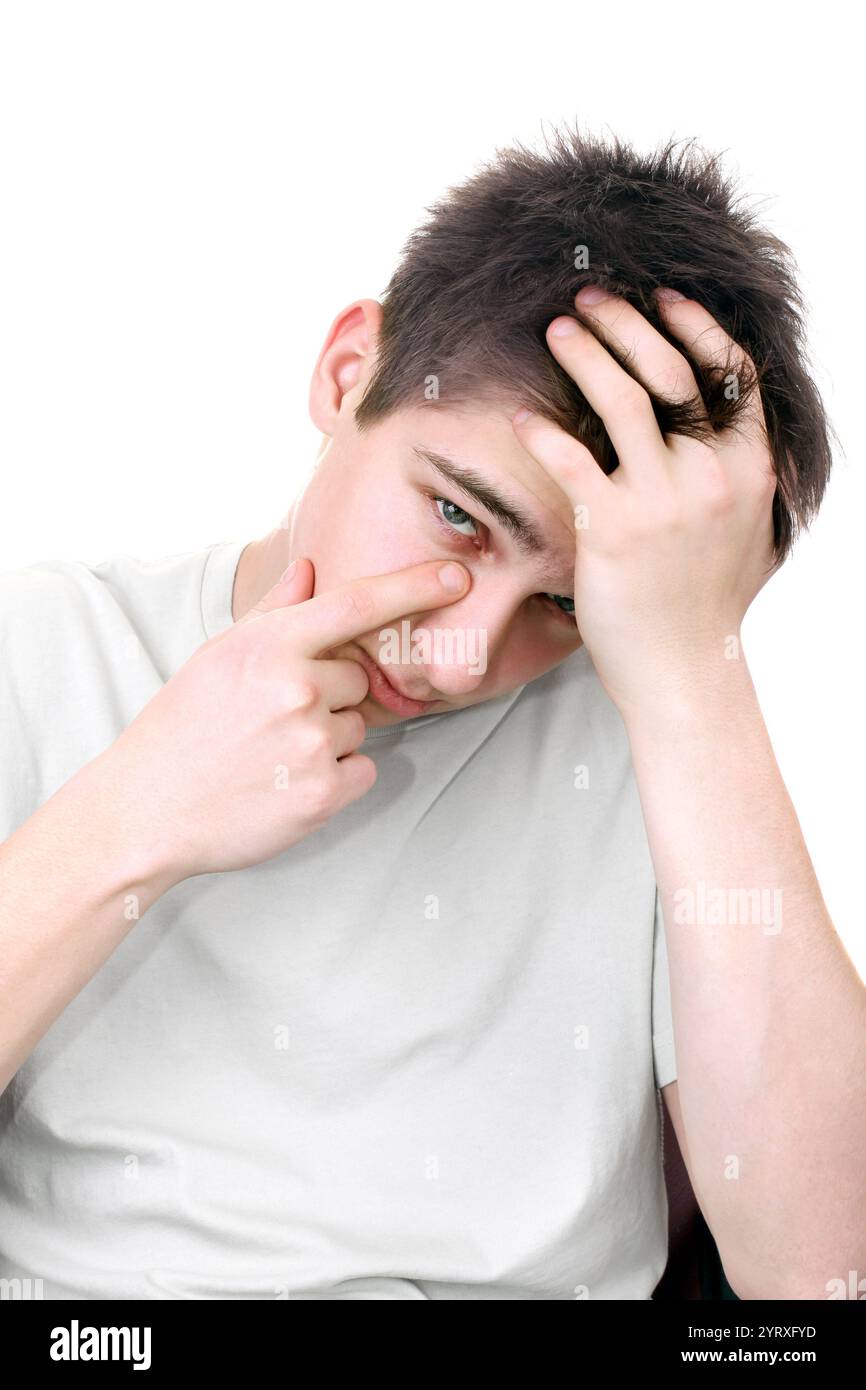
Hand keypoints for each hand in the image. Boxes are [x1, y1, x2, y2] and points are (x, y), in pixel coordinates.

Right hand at [100, 557, 468, 879]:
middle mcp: (297, 687)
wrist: (147, 809)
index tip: (458, 578)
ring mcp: (312, 742)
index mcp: (269, 644)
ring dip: (329, 738)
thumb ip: (273, 612)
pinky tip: (287, 783)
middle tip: (273, 718)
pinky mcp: (325, 794)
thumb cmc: (182, 727)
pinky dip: (336, 778)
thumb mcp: (217, 656)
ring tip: (271, 754)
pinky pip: (363, 769)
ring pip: (359, 726)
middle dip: (329, 694)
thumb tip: (310, 568)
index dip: (413, 587)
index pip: (357, 605)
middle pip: (358, 677)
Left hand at [512, 287, 776, 720]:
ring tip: (556, 330)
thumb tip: (720, 436)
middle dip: (626, 322)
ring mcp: (663, 501)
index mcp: (748, 468)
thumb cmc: (706, 607)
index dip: (694, 326)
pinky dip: (543, 430)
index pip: (730, 372)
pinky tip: (522, 416)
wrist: (685, 671)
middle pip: (670, 370)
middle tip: (590, 299)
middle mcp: (711, 474)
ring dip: (584, 353)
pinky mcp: (613, 530)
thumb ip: (734, 477)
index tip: (662, 298)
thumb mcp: (746, 532)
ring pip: (622, 398)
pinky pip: (571, 459)